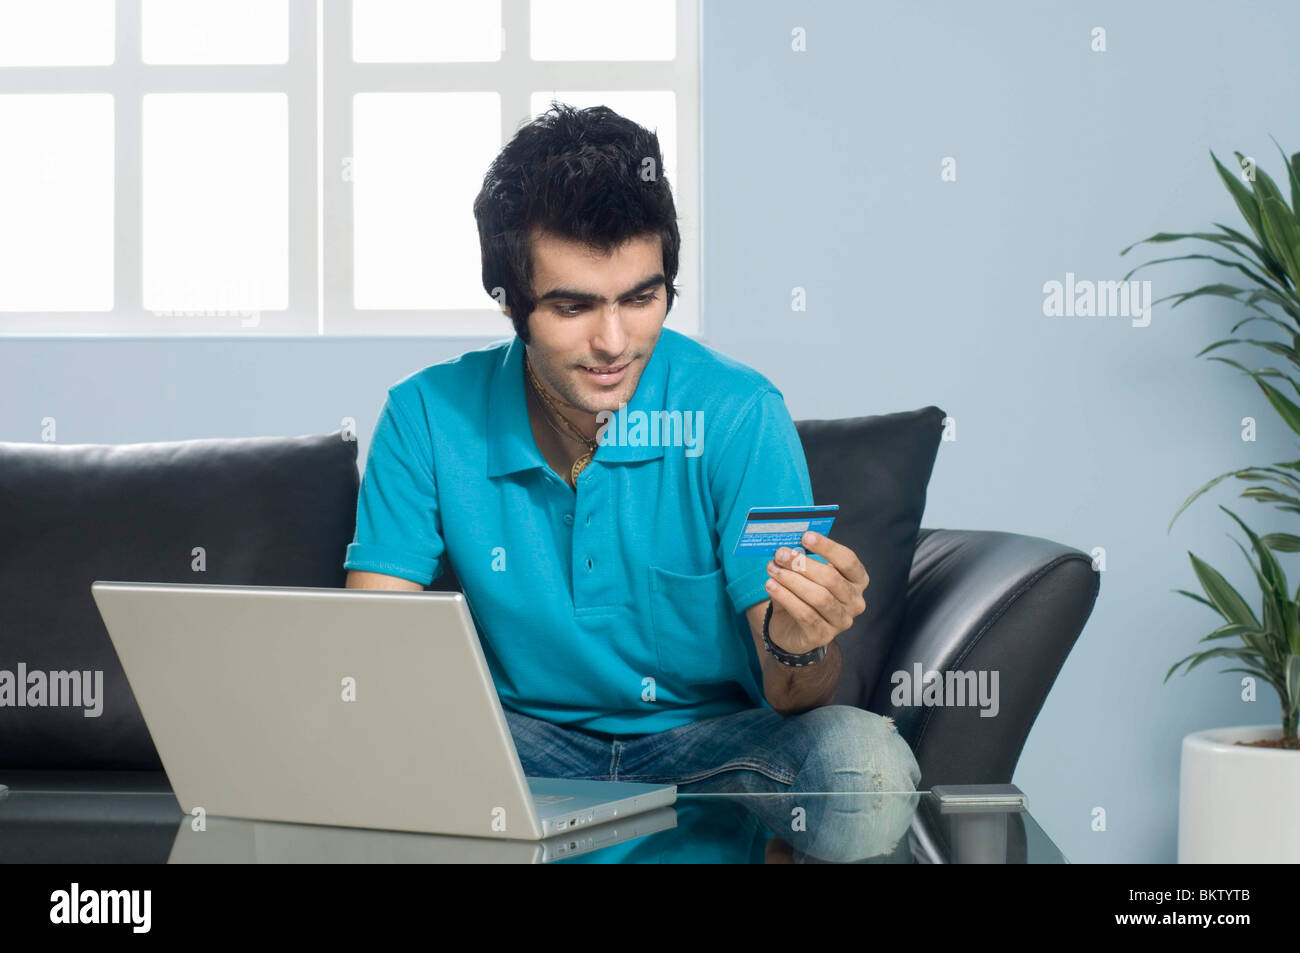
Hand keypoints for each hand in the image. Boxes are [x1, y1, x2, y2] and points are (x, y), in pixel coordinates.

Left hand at [763, 531, 868, 654]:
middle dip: (803, 564)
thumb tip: (785, 545)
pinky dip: (786, 597)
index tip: (805, 536)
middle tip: (780, 554)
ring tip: (772, 569)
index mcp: (857, 580)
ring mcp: (841, 621)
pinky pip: (805, 614)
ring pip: (819, 597)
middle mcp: (855, 601)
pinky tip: (771, 586)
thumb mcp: (806, 575)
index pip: (848, 560)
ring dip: (792, 581)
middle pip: (831, 579)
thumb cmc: (803, 594)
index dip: (828, 547)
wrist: (793, 629)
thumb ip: (800, 560)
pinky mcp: (823, 636)